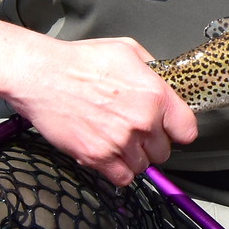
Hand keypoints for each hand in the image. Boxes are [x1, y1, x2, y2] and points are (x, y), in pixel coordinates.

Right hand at [3, 36, 198, 186]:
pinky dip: (118, 171)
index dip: (177, 130)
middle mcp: (142, 122)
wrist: (41, 75)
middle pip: (164, 151)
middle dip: (151, 143)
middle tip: (134, 130)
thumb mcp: (127, 50)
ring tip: (117, 140)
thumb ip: (152, 69)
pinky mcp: (98, 157)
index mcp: (155, 95)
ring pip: (142, 166)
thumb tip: (164, 81)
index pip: (187, 130)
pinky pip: (122, 178)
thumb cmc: (79, 61)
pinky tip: (109, 155)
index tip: (169, 129)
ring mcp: (120, 142)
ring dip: (133, 157)